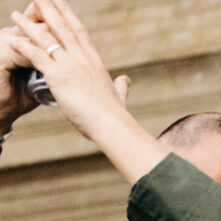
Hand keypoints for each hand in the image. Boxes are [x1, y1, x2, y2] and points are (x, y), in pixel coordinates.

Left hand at [8, 0, 130, 140]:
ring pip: (46, 38)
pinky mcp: (58, 77)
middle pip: (62, 27)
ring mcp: (70, 66)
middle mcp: (82, 58)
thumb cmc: (115, 114)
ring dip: (27, 25)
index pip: (79, 32)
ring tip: (14, 14)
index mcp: (94, 61)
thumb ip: (120, 86)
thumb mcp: (118, 96)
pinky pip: (37, 56)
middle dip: (48, 9)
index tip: (59, 1)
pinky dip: (23, 46)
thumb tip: (125, 80)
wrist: (112, 125)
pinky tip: (11, 40)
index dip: (68, 15)